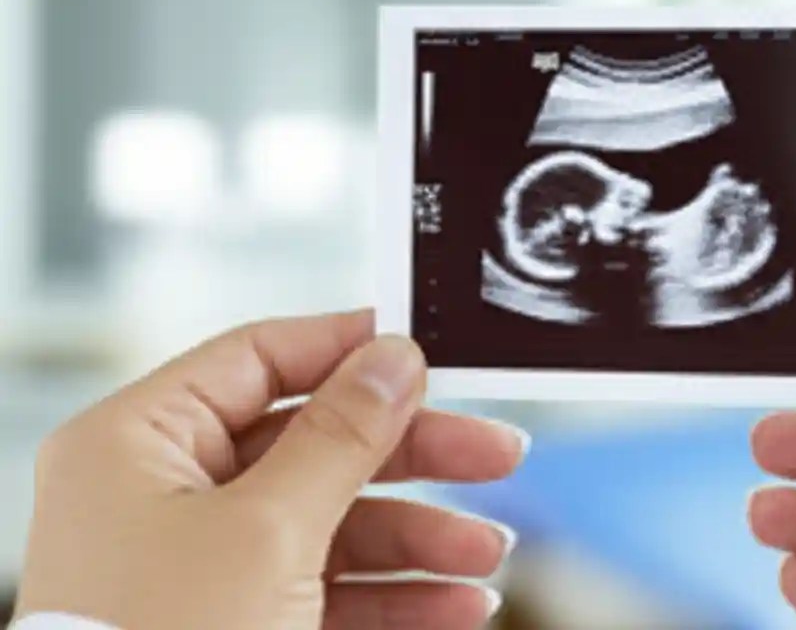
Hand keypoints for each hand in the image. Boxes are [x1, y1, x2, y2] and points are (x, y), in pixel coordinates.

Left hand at [16, 311, 527, 629]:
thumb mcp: (266, 531)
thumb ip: (341, 437)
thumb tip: (393, 359)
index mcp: (140, 444)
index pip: (258, 360)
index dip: (347, 350)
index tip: (426, 352)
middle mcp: (166, 494)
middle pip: (317, 443)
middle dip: (417, 458)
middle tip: (497, 453)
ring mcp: (203, 564)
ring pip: (336, 523)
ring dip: (421, 539)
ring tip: (487, 553)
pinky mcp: (238, 620)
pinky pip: (331, 589)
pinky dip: (397, 595)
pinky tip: (457, 604)